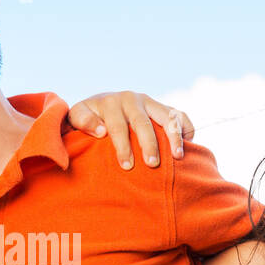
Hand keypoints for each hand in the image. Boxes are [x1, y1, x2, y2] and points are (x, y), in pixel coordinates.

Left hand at [67, 91, 194, 169]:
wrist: (100, 105)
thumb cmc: (88, 118)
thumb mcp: (76, 117)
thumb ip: (83, 121)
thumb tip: (101, 131)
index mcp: (110, 103)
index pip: (118, 126)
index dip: (122, 146)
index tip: (127, 166)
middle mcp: (131, 99)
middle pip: (143, 123)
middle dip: (149, 144)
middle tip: (152, 165)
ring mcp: (149, 102)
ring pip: (166, 116)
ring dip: (174, 136)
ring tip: (178, 157)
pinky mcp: (161, 107)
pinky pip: (179, 115)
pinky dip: (186, 128)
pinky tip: (189, 145)